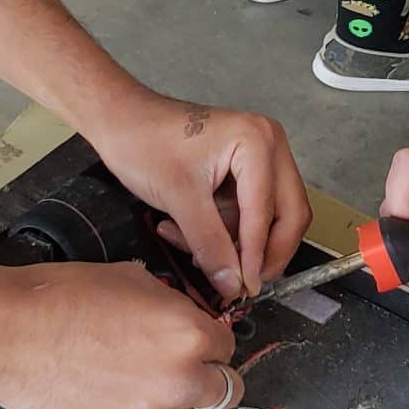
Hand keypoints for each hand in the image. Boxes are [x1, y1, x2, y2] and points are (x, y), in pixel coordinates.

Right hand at [0, 261, 237, 408]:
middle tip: (173, 367)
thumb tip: (185, 322)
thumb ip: (173, 307)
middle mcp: (182, 383)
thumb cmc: (64, 296)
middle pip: (223, 391)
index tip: (189, 341)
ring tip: (124, 379)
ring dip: (168, 400)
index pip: (227, 346)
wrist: (8, 336)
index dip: (207, 341)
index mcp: (190, 336)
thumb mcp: (133, 280)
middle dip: (205, 377)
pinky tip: (98, 397)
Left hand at [92, 90, 309, 299]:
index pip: (268, 212)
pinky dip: (225, 230)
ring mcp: (260, 156)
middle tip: (241, 282)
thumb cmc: (144, 141)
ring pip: (268, 218)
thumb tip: (233, 284)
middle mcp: (269, 145)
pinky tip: (189, 232)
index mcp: (257, 142)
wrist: (120, 120)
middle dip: (262, 252)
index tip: (245, 288)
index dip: (256, 255)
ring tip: (192, 247)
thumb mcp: (179, 198)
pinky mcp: (245, 170)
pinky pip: (248, 213)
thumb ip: (210, 244)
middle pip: (287, 214)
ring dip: (235, 242)